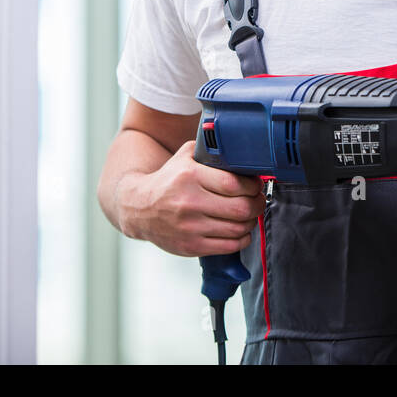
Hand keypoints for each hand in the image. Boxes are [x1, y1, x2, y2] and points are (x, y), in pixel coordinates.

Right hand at [116, 140, 265, 256]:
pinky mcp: (190, 246)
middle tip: (258, 200)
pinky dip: (241, 238)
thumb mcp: (185, 156)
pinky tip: (239, 230)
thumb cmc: (168, 181)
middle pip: (240, 208)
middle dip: (257, 204)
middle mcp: (189, 202)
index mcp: (190, 177)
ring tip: (249, 214)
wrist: (138, 208)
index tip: (255, 185)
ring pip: (237, 228)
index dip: (253, 186)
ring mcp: (190, 227)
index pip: (234, 184)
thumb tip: (242, 150)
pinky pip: (229, 246)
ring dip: (250, 221)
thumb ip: (210, 150)